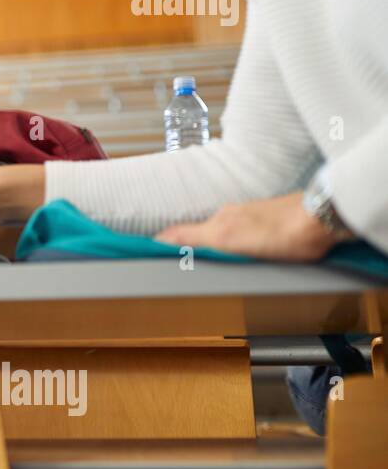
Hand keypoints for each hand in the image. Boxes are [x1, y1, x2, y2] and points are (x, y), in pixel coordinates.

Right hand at [154, 193, 342, 262]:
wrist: (322, 216)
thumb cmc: (289, 237)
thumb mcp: (239, 248)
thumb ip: (205, 247)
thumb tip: (171, 245)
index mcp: (218, 228)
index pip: (178, 234)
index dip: (161, 243)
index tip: (146, 248)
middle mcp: (226, 216)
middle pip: (195, 232)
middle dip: (182, 243)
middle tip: (173, 257)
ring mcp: (244, 212)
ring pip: (216, 228)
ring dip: (208, 241)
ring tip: (208, 256)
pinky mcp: (260, 212)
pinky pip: (234, 225)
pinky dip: (227, 235)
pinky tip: (240, 246)